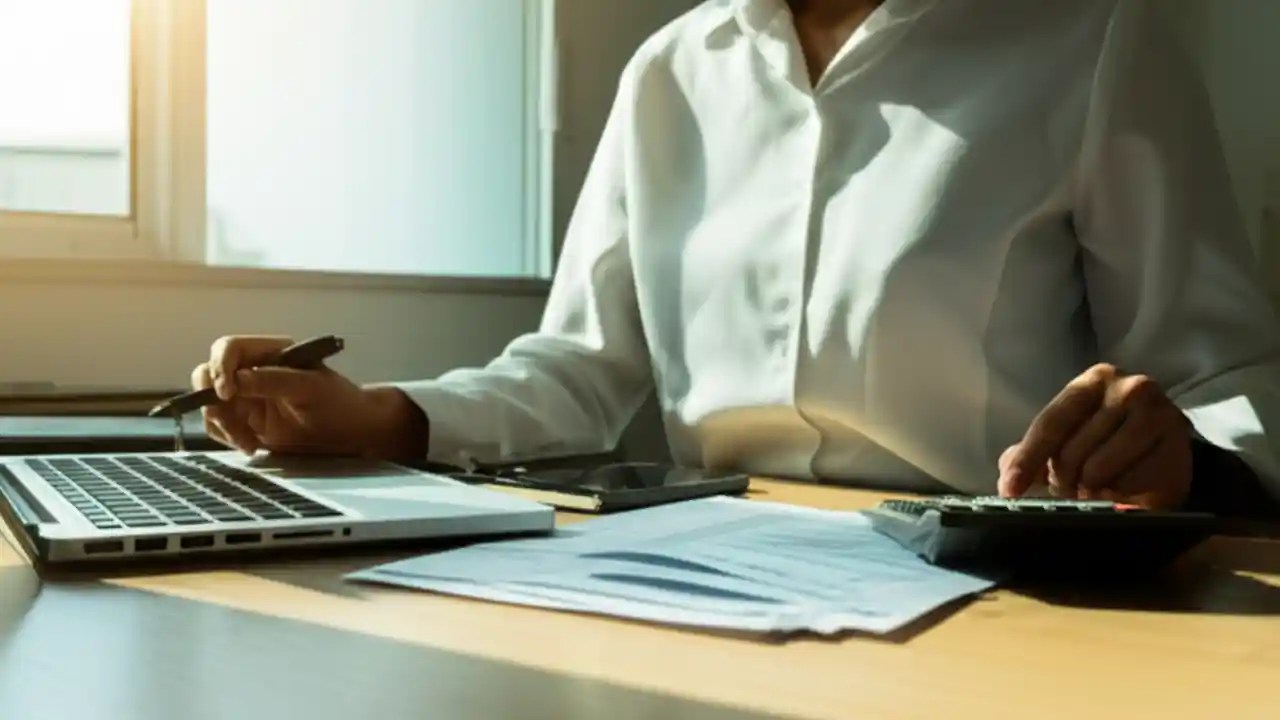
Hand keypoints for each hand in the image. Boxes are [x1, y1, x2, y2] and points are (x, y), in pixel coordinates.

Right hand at [192, 336, 427, 460]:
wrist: (353, 433)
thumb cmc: (341, 403)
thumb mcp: (312, 389)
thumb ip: (275, 381)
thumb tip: (237, 379)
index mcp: (271, 352)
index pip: (229, 348)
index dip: (220, 367)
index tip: (226, 393)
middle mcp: (254, 370)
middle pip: (208, 373)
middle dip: (212, 399)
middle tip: (231, 421)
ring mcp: (248, 396)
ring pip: (210, 403)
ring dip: (221, 424)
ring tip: (248, 442)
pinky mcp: (247, 420)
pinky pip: (219, 425)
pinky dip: (227, 437)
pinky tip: (251, 446)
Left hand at [997, 363, 1192, 509]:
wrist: (1167, 451)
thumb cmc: (1108, 441)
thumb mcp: (1067, 439)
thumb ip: (1033, 452)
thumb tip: (1007, 476)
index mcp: (1093, 381)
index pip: (1051, 424)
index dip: (1028, 460)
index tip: (1009, 490)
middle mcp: (1129, 388)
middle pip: (1072, 451)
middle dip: (1063, 479)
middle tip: (1071, 488)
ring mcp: (1159, 414)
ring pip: (1098, 471)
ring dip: (1090, 491)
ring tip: (1096, 490)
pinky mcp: (1179, 448)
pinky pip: (1131, 485)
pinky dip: (1119, 496)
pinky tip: (1122, 493)